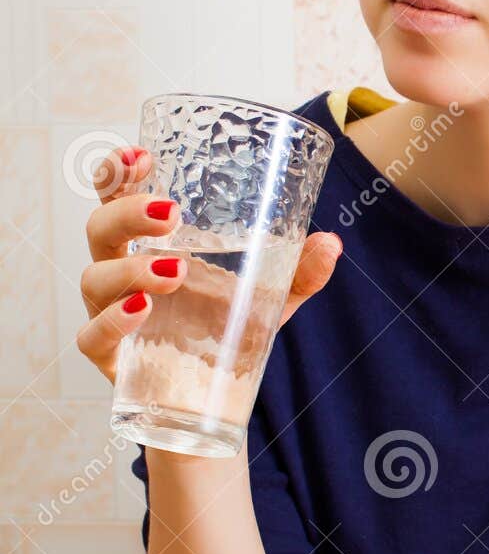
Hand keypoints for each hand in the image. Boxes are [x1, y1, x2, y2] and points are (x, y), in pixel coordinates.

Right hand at [77, 143, 343, 385]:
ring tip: (175, 270)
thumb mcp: (272, 296)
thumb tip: (332, 242)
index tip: (140, 155)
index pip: (118, 195)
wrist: (214, 398)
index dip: (118, 171)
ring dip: (131, 269)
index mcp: (149, 242)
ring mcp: (110, 313)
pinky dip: (111, 323)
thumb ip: (301, 271)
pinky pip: (91, 337)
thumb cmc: (226, 329)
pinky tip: (142, 312)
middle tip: (172, 214)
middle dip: (128, 213)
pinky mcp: (111, 358)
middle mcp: (122, 270)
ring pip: (95, 278)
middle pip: (101, 228)